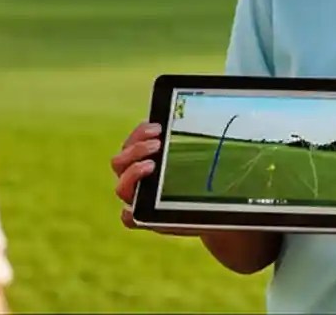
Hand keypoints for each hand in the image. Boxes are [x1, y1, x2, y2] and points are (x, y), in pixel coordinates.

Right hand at [111, 121, 199, 235]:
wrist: (216, 210)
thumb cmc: (203, 180)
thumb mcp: (202, 157)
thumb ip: (195, 140)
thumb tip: (208, 116)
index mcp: (145, 158)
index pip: (131, 142)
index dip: (139, 133)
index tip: (158, 128)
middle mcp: (137, 178)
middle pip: (119, 161)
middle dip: (135, 149)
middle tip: (157, 145)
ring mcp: (140, 198)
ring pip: (121, 186)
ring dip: (132, 173)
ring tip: (152, 166)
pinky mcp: (145, 218)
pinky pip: (128, 218)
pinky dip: (128, 212)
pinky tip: (135, 208)